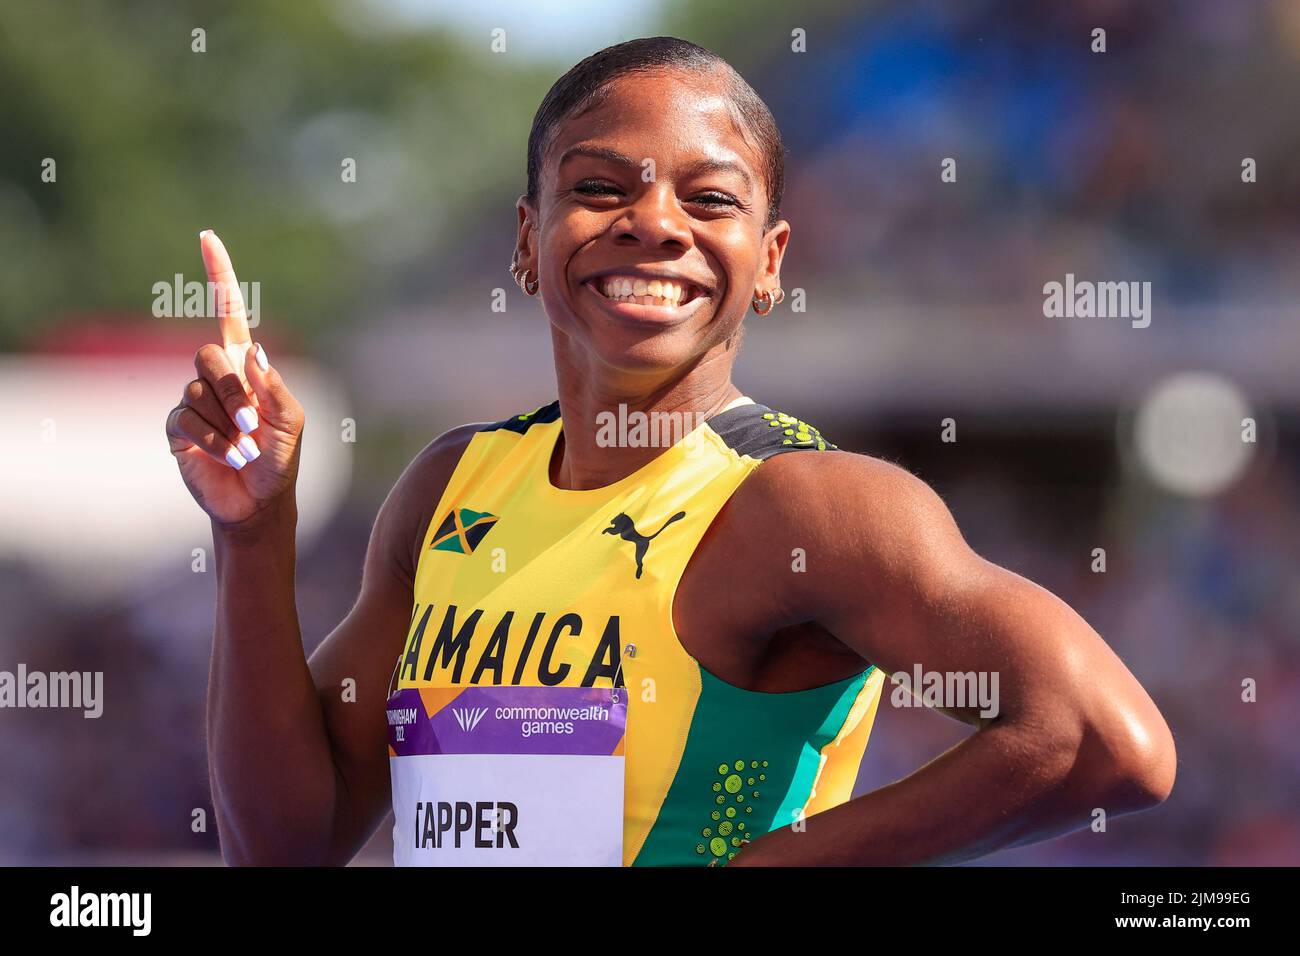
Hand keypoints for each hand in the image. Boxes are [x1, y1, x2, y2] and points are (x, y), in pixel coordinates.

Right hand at [166, 230, 304, 527]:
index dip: (220, 275)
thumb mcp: (291, 422)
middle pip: (209, 357)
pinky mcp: (178, 428)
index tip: (208, 237)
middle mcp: (216, 377)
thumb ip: (274, 387)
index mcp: (247, 366)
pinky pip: (188, 421)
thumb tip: (252, 352)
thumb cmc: (280, 459)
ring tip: (247, 449)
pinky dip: (216, 442)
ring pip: (198, 392)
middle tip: (254, 426)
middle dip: (234, 393)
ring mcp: (194, 401)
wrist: (259, 502)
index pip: (229, 312)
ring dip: (230, 426)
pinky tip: (233, 457)